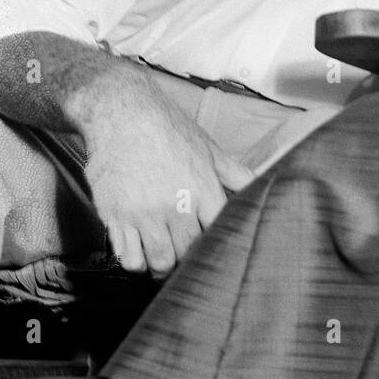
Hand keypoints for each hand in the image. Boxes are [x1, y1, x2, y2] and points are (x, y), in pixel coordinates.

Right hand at [82, 87, 251, 276]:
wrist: (122, 112)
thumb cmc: (168, 129)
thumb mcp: (208, 148)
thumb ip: (235, 173)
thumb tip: (263, 183)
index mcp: (203, 189)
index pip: (218, 234)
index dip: (217, 243)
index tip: (212, 245)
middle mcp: (175, 205)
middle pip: (188, 253)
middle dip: (188, 259)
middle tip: (185, 256)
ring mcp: (143, 213)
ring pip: (159, 262)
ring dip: (163, 266)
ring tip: (164, 259)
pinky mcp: (115, 216)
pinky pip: (128, 257)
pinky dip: (136, 261)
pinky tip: (140, 251)